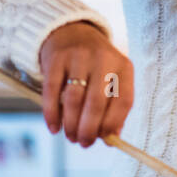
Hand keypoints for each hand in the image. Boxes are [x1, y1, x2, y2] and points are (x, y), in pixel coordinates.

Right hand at [38, 21, 133, 147]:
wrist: (71, 33)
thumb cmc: (95, 66)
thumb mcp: (112, 79)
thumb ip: (114, 106)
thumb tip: (112, 138)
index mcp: (123, 67)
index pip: (124, 101)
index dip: (113, 124)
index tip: (104, 140)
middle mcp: (103, 59)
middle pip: (97, 102)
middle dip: (89, 129)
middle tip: (83, 143)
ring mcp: (79, 57)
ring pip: (74, 99)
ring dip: (71, 124)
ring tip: (70, 137)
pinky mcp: (56, 58)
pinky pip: (52, 91)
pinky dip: (52, 113)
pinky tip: (54, 127)